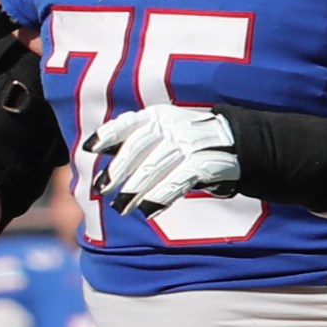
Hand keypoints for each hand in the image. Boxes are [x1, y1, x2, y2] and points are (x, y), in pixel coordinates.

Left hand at [84, 104, 240, 215]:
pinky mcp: (205, 162)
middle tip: (103, 190)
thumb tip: (94, 147)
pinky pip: (178, 181)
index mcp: (158, 116)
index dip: (108, 134)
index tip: (89, 148)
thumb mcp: (161, 132)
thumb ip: (132, 139)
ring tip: (122, 208)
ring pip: (155, 167)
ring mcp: (189, 143)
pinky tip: (148, 210)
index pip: (128, 123)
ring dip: (135, 190)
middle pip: (138, 147)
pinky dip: (161, 197)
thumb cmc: (187, 142)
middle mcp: (172, 125)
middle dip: (118, 171)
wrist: (237, 143)